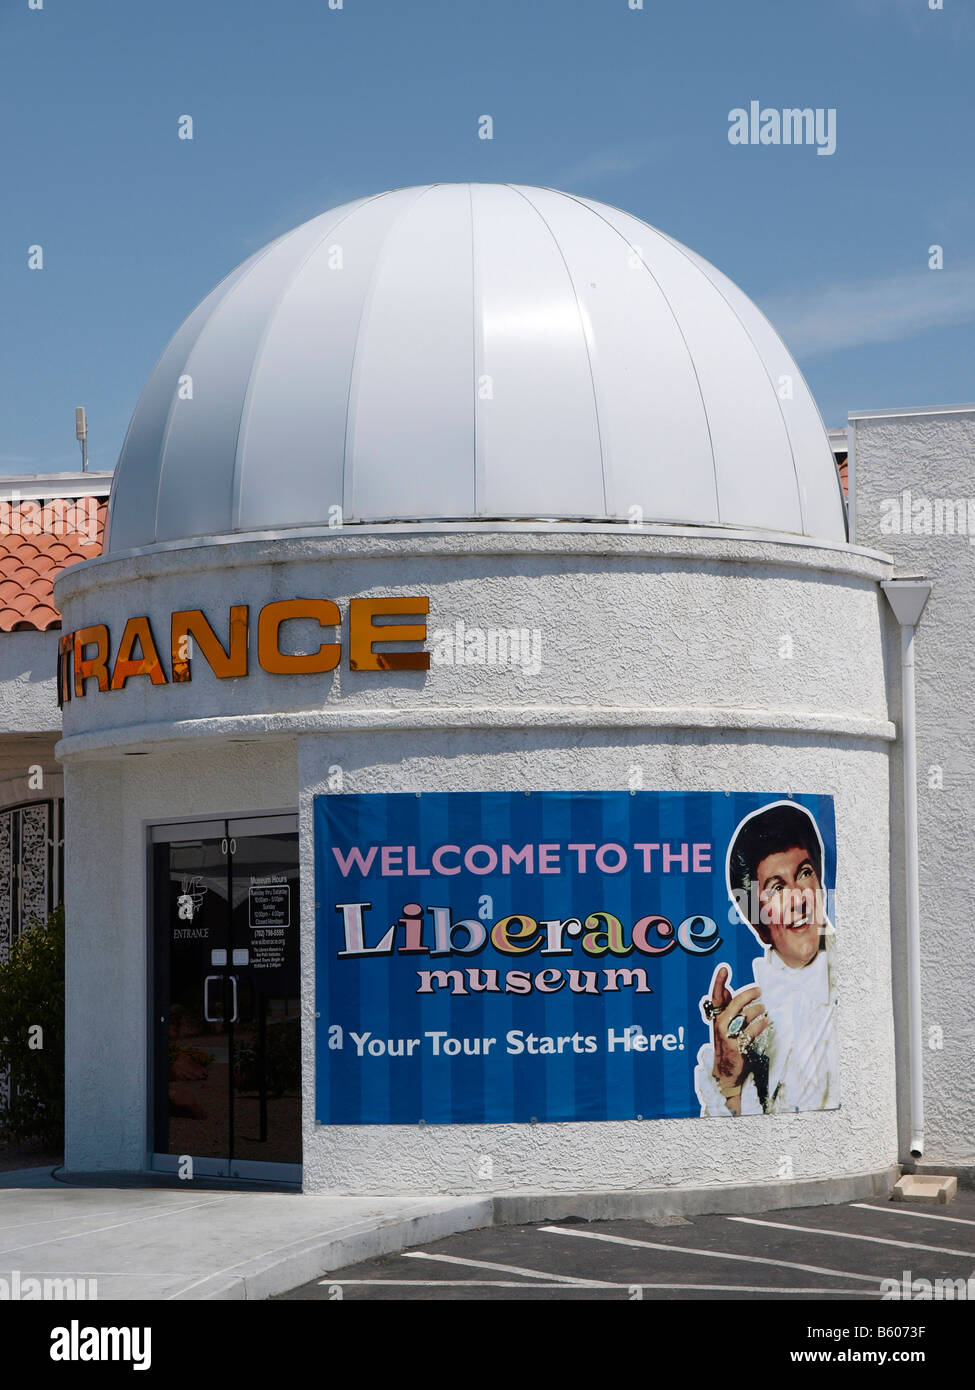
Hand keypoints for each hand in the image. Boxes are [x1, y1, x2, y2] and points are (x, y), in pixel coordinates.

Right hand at [708, 965, 770, 1094]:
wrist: (726, 1071)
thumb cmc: (727, 1043)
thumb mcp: (723, 1024)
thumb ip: (726, 1007)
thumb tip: (727, 989)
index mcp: (716, 1016)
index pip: (716, 996)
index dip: (719, 981)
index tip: (724, 968)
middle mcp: (719, 1024)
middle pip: (735, 1002)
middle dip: (749, 994)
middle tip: (759, 990)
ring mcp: (727, 1035)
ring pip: (745, 1015)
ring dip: (758, 1010)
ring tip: (763, 1009)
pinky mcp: (737, 1046)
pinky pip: (752, 1030)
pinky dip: (761, 1024)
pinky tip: (766, 1022)